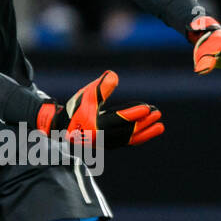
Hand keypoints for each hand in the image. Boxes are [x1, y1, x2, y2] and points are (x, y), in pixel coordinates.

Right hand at [35, 70, 164, 148]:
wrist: (60, 130)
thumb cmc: (72, 111)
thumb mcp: (85, 96)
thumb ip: (100, 87)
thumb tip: (114, 75)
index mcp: (94, 126)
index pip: (118, 119)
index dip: (134, 114)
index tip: (147, 109)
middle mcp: (101, 138)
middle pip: (127, 131)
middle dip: (144, 123)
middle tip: (158, 114)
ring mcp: (105, 144)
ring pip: (128, 139)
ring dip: (145, 132)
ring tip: (160, 126)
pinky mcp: (107, 146)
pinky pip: (125, 142)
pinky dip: (138, 138)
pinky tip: (147, 132)